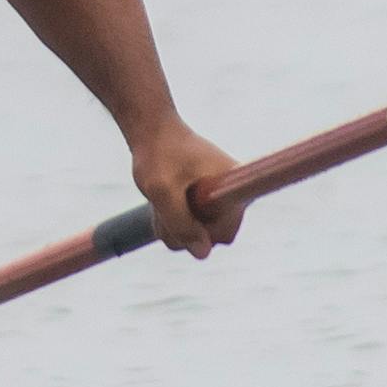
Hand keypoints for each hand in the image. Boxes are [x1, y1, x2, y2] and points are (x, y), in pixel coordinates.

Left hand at [129, 116, 245, 254]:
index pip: (226, 232)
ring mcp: (222, 199)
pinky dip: (174, 221)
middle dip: (183, 229)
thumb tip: (203, 255)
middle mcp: (234, 193)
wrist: (152, 131)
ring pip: (199, 235)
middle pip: (213, 238)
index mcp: (234, 186)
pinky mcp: (210, 201)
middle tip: (162, 204)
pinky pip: (193, 227)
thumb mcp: (161, 190)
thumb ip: (180, 222)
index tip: (182, 204)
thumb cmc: (158, 154)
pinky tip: (163, 203)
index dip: (200, 230)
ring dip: (174, 225)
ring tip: (160, 200)